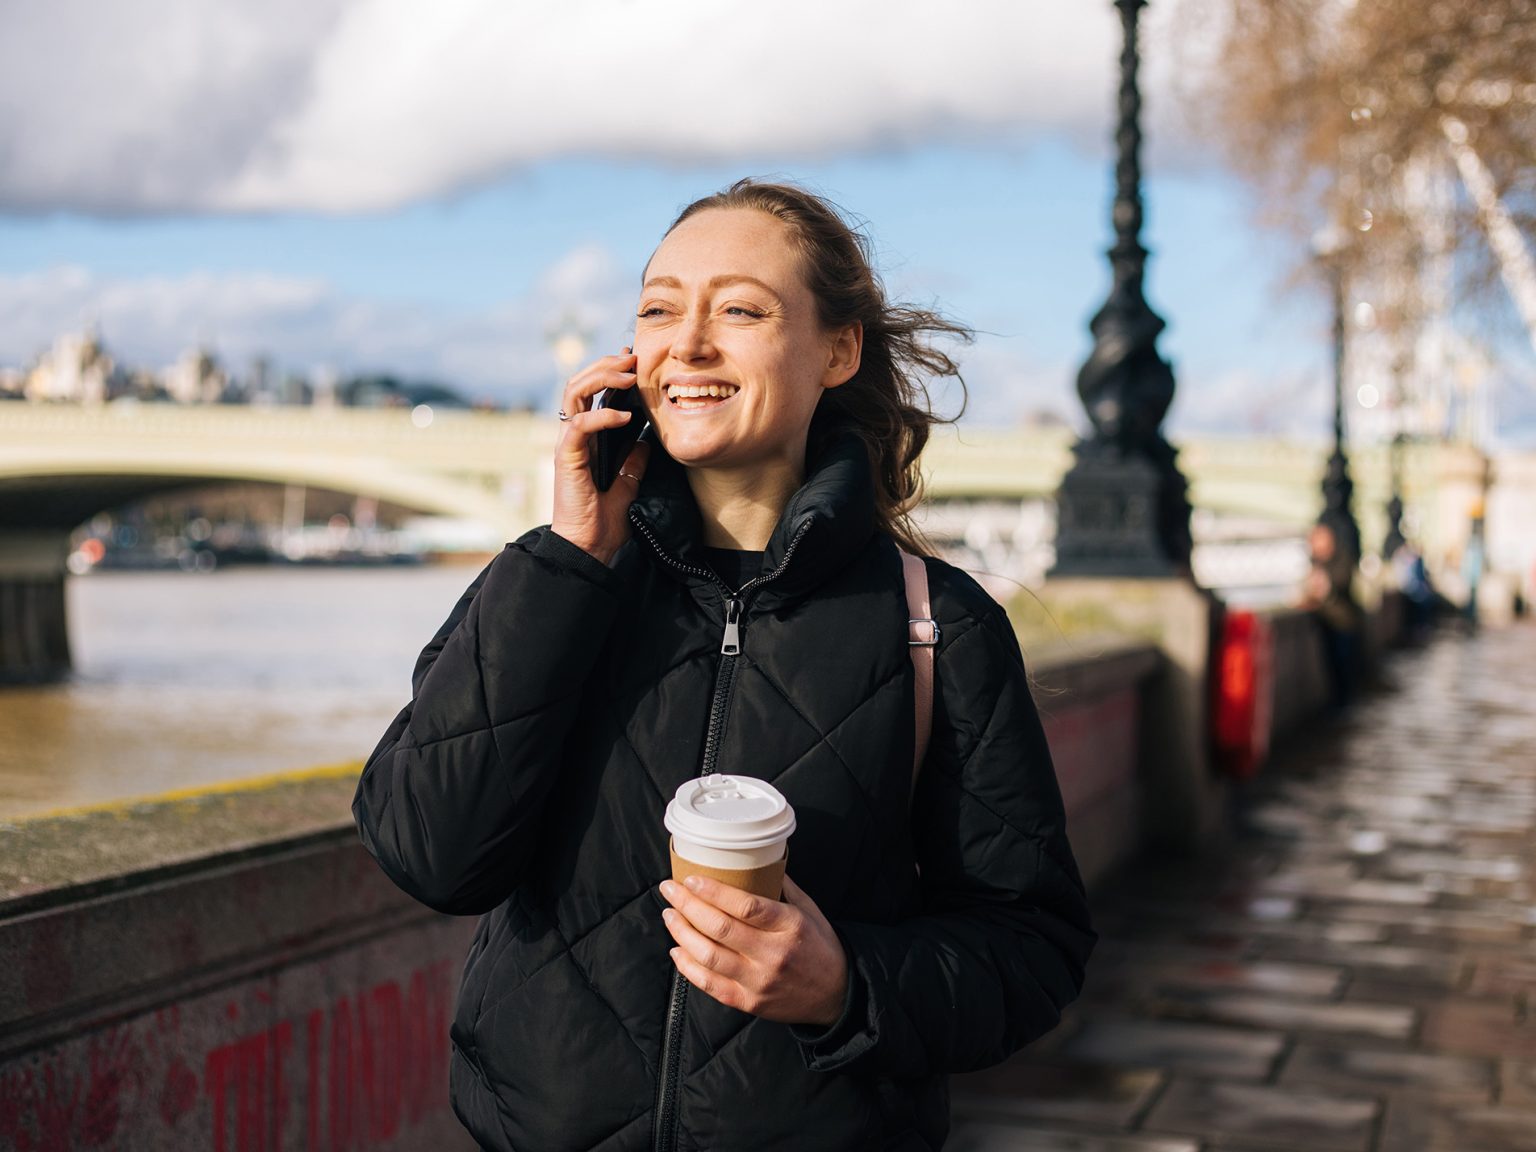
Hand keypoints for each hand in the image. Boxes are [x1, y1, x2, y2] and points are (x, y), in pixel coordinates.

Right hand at [550, 348, 650, 564]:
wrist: (589, 547)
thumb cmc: (603, 521)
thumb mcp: (628, 485)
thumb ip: (633, 462)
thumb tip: (645, 443)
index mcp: (586, 439)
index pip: (592, 392)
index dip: (610, 372)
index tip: (635, 362)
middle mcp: (573, 436)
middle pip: (579, 382)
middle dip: (606, 364)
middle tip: (632, 357)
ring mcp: (567, 444)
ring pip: (573, 392)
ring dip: (601, 377)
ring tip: (628, 375)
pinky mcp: (566, 457)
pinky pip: (579, 424)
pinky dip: (602, 415)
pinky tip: (624, 416)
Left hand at [659, 874, 848, 1028]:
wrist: (837, 995)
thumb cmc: (820, 947)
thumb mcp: (809, 910)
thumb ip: (782, 886)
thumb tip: (756, 860)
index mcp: (789, 926)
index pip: (746, 906)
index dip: (714, 891)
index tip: (691, 879)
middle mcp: (773, 954)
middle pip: (721, 928)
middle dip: (688, 905)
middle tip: (670, 890)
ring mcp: (759, 981)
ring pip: (709, 956)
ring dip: (682, 933)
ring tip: (670, 915)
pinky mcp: (749, 1002)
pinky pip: (711, 985)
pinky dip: (688, 967)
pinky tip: (677, 950)